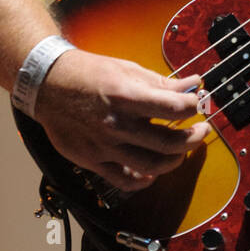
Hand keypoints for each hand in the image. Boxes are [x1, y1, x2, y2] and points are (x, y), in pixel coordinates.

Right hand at [33, 48, 207, 191]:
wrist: (48, 85)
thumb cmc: (89, 73)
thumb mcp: (127, 69)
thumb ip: (160, 83)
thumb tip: (192, 85)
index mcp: (126, 96)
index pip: (173, 107)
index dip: (193, 106)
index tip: (199, 104)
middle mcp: (116, 124)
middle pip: (167, 142)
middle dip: (192, 137)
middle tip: (201, 130)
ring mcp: (104, 146)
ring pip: (150, 166)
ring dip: (174, 160)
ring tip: (182, 150)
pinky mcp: (92, 160)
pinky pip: (123, 180)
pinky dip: (143, 181)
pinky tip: (154, 172)